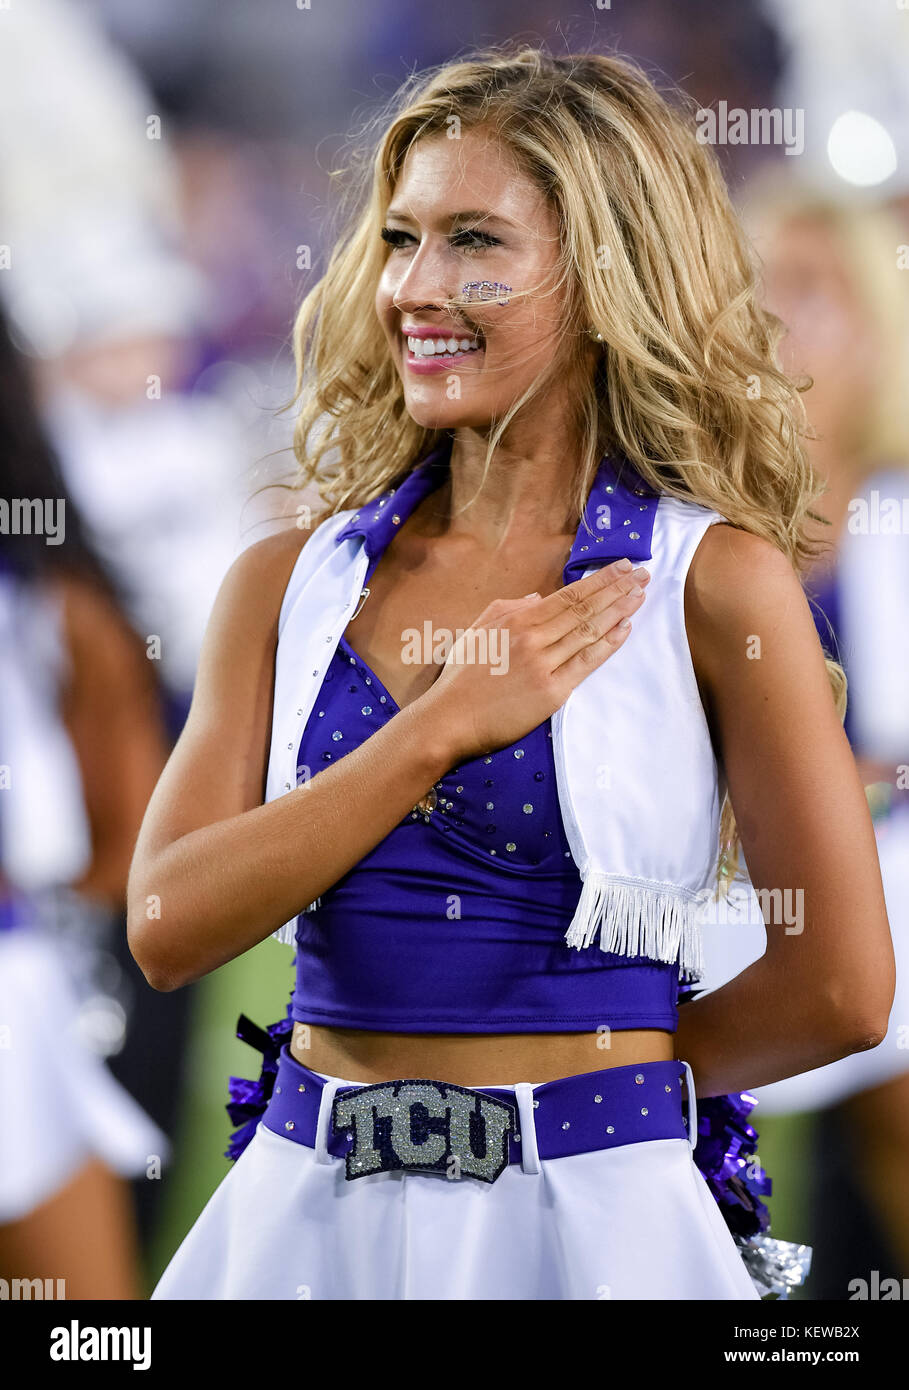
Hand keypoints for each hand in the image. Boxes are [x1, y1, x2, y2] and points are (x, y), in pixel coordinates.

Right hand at [419, 559, 649, 761]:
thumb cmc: (461, 678)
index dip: (599, 580)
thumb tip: (538, 598)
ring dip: (619, 611)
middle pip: (584, 608)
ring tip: (640, 596)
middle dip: (617, 589)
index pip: (568, 595)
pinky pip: (586, 663)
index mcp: (517, 620)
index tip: (623, 568)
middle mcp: (534, 637)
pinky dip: (608, 644)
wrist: (449, 719)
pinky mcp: (552, 692)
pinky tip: (624, 629)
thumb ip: (508, 608)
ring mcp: (544, 665)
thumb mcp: (477, 630)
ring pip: (589, 631)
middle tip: (643, 575)